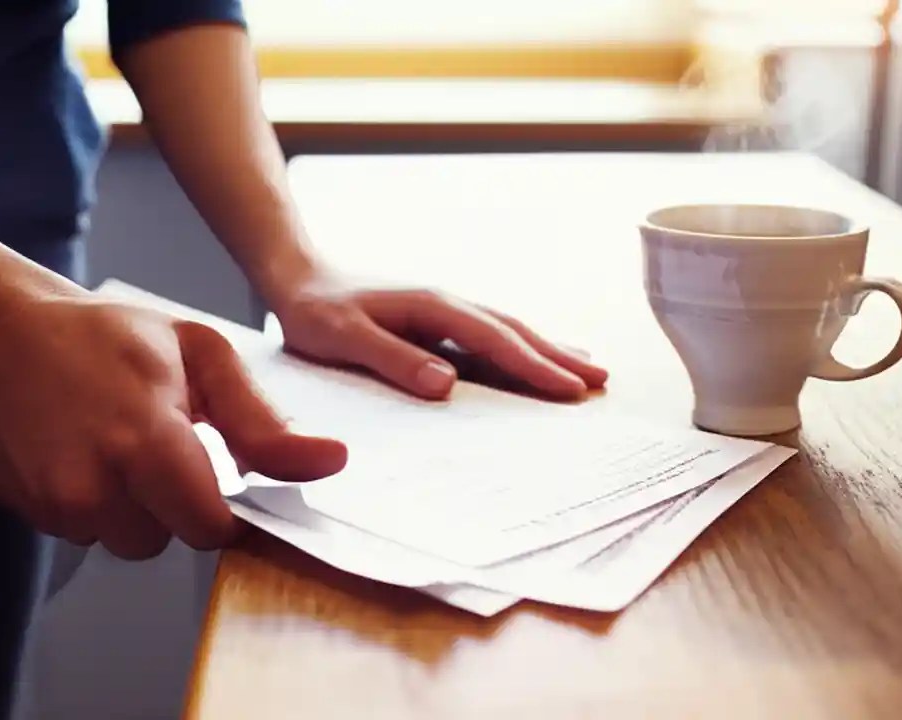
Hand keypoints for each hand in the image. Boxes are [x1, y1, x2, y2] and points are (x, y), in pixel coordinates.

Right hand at [0, 293, 347, 559]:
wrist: (9, 328)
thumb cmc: (114, 337)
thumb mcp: (203, 357)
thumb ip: (264, 423)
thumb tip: (330, 463)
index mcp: (146, 443)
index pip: (209, 528)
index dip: (223, 508)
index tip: (217, 475)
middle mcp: (91, 485)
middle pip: (163, 539)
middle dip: (173, 504)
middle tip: (158, 443)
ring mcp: (47, 501)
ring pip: (119, 538)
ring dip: (129, 506)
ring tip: (116, 444)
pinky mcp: (18, 506)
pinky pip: (76, 527)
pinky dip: (88, 501)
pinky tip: (78, 450)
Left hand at [269, 272, 608, 400]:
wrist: (297, 278)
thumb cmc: (315, 311)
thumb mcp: (343, 337)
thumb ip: (392, 358)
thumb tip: (446, 385)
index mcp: (432, 307)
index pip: (494, 340)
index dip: (534, 366)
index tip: (571, 390)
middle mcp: (447, 305)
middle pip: (515, 332)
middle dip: (559, 357)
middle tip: (603, 382)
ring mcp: (446, 312)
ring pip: (509, 332)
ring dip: (549, 351)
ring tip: (591, 371)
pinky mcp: (439, 323)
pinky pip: (492, 338)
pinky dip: (524, 349)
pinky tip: (540, 357)